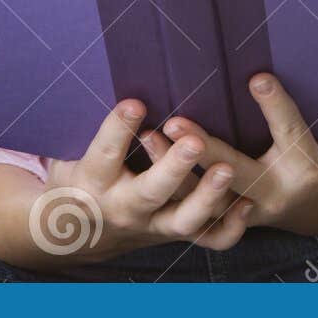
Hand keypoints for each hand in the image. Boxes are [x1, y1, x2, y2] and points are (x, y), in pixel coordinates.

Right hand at [37, 99, 255, 263]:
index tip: (135, 103)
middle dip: (173, 168)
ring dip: (207, 196)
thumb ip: (92, 126)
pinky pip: (209, 240)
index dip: (118, 129)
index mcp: (96, 181)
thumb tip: (93, 78)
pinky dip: (231, 226)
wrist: (81, 233)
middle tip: (193, 141)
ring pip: (184, 220)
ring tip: (226, 169)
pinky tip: (247, 201)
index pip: (105, 154)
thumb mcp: (71, 154)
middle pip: (150, 193)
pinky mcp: (178, 235)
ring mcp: (156, 225)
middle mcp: (127, 207)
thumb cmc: (83, 176)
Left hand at [151, 73, 317, 238]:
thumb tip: (297, 60)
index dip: (274, 104)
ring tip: (150, 137)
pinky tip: (150, 163)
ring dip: (176, 168)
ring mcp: (253, 213)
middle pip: (236, 170)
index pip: (288, 130)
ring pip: (209, 197)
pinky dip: (175, 188)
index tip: (256, 77)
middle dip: (205, 147)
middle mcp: (276, 193)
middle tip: (176, 121)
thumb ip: (317, 105)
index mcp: (306, 166)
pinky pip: (201, 211)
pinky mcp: (234, 224)